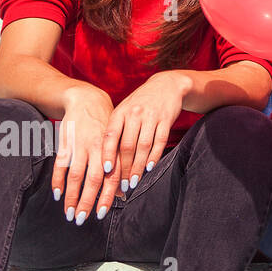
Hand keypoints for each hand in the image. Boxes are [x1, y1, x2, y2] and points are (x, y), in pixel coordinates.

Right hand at [53, 86, 113, 225]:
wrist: (88, 100)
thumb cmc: (106, 127)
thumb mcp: (116, 144)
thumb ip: (118, 168)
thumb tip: (123, 193)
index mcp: (113, 150)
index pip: (113, 177)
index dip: (108, 195)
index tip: (102, 213)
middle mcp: (99, 149)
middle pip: (94, 179)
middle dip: (87, 201)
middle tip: (82, 219)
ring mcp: (81, 146)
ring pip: (76, 175)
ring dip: (72, 196)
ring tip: (69, 213)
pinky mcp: (66, 143)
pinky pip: (61, 164)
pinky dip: (58, 180)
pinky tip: (58, 194)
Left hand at [96, 70, 189, 218]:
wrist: (166, 85)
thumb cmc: (140, 103)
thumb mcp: (124, 111)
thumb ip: (115, 131)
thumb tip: (105, 159)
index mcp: (120, 113)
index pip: (111, 137)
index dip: (108, 154)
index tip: (105, 171)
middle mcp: (134, 114)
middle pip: (127, 146)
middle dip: (124, 168)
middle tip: (120, 185)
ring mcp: (151, 116)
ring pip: (143, 146)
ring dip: (138, 167)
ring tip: (134, 181)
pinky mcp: (166, 120)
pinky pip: (160, 141)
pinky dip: (154, 156)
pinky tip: (149, 167)